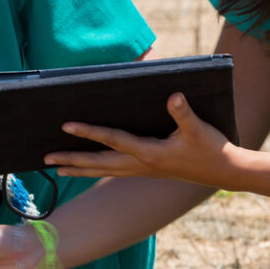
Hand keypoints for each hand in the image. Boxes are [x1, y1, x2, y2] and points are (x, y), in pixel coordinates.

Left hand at [46, 93, 237, 185]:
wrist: (223, 172)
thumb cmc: (210, 148)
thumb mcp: (198, 128)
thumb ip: (184, 113)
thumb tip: (173, 96)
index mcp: (150, 154)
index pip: (112, 140)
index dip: (89, 132)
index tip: (67, 125)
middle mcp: (141, 164)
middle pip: (98, 163)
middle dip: (71, 160)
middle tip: (46, 158)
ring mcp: (141, 170)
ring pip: (103, 170)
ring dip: (79, 169)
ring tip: (56, 168)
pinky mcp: (145, 170)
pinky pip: (112, 171)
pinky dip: (95, 170)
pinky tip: (84, 170)